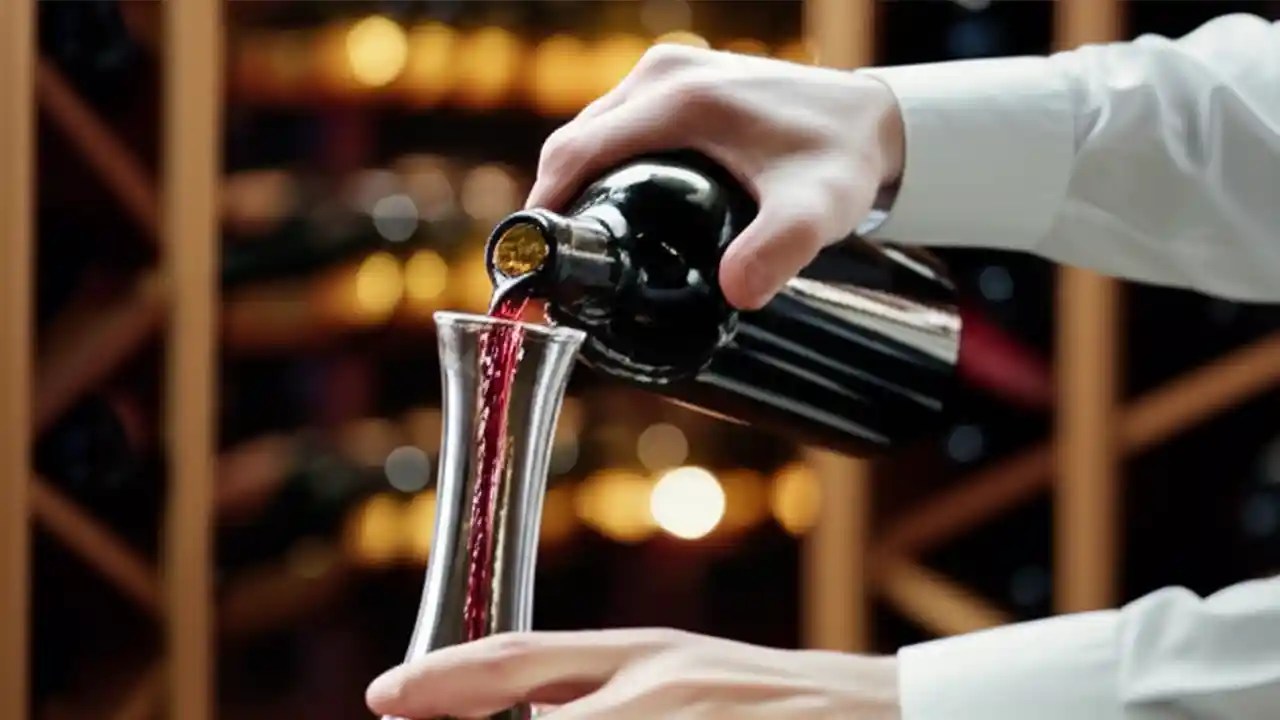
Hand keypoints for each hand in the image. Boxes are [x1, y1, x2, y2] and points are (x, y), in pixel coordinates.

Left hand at [366, 628, 900, 718]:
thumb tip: (531, 713)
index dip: (446, 675)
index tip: (384, 695)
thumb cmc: (781, 704)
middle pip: (540, 716)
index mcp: (650, 657)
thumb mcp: (687, 676)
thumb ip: (609, 689)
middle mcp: (662, 692)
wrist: (888, 716)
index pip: (524, 657)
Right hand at [526, 45, 904, 310]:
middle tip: (563, 269)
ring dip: (577, 183)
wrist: (873, 120)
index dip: (545, 209)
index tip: (534, 263)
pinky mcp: (677, 80)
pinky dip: (601, 162)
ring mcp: (668, 72)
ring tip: (582, 247)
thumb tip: (737, 293)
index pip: (577, 153)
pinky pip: (617, 123)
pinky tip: (611, 205)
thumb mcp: (815, 212)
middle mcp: (663, 74)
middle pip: (576, 143)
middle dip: (557, 203)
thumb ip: (779, 251)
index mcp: (678, 99)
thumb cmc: (842, 161)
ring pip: (593, 132)